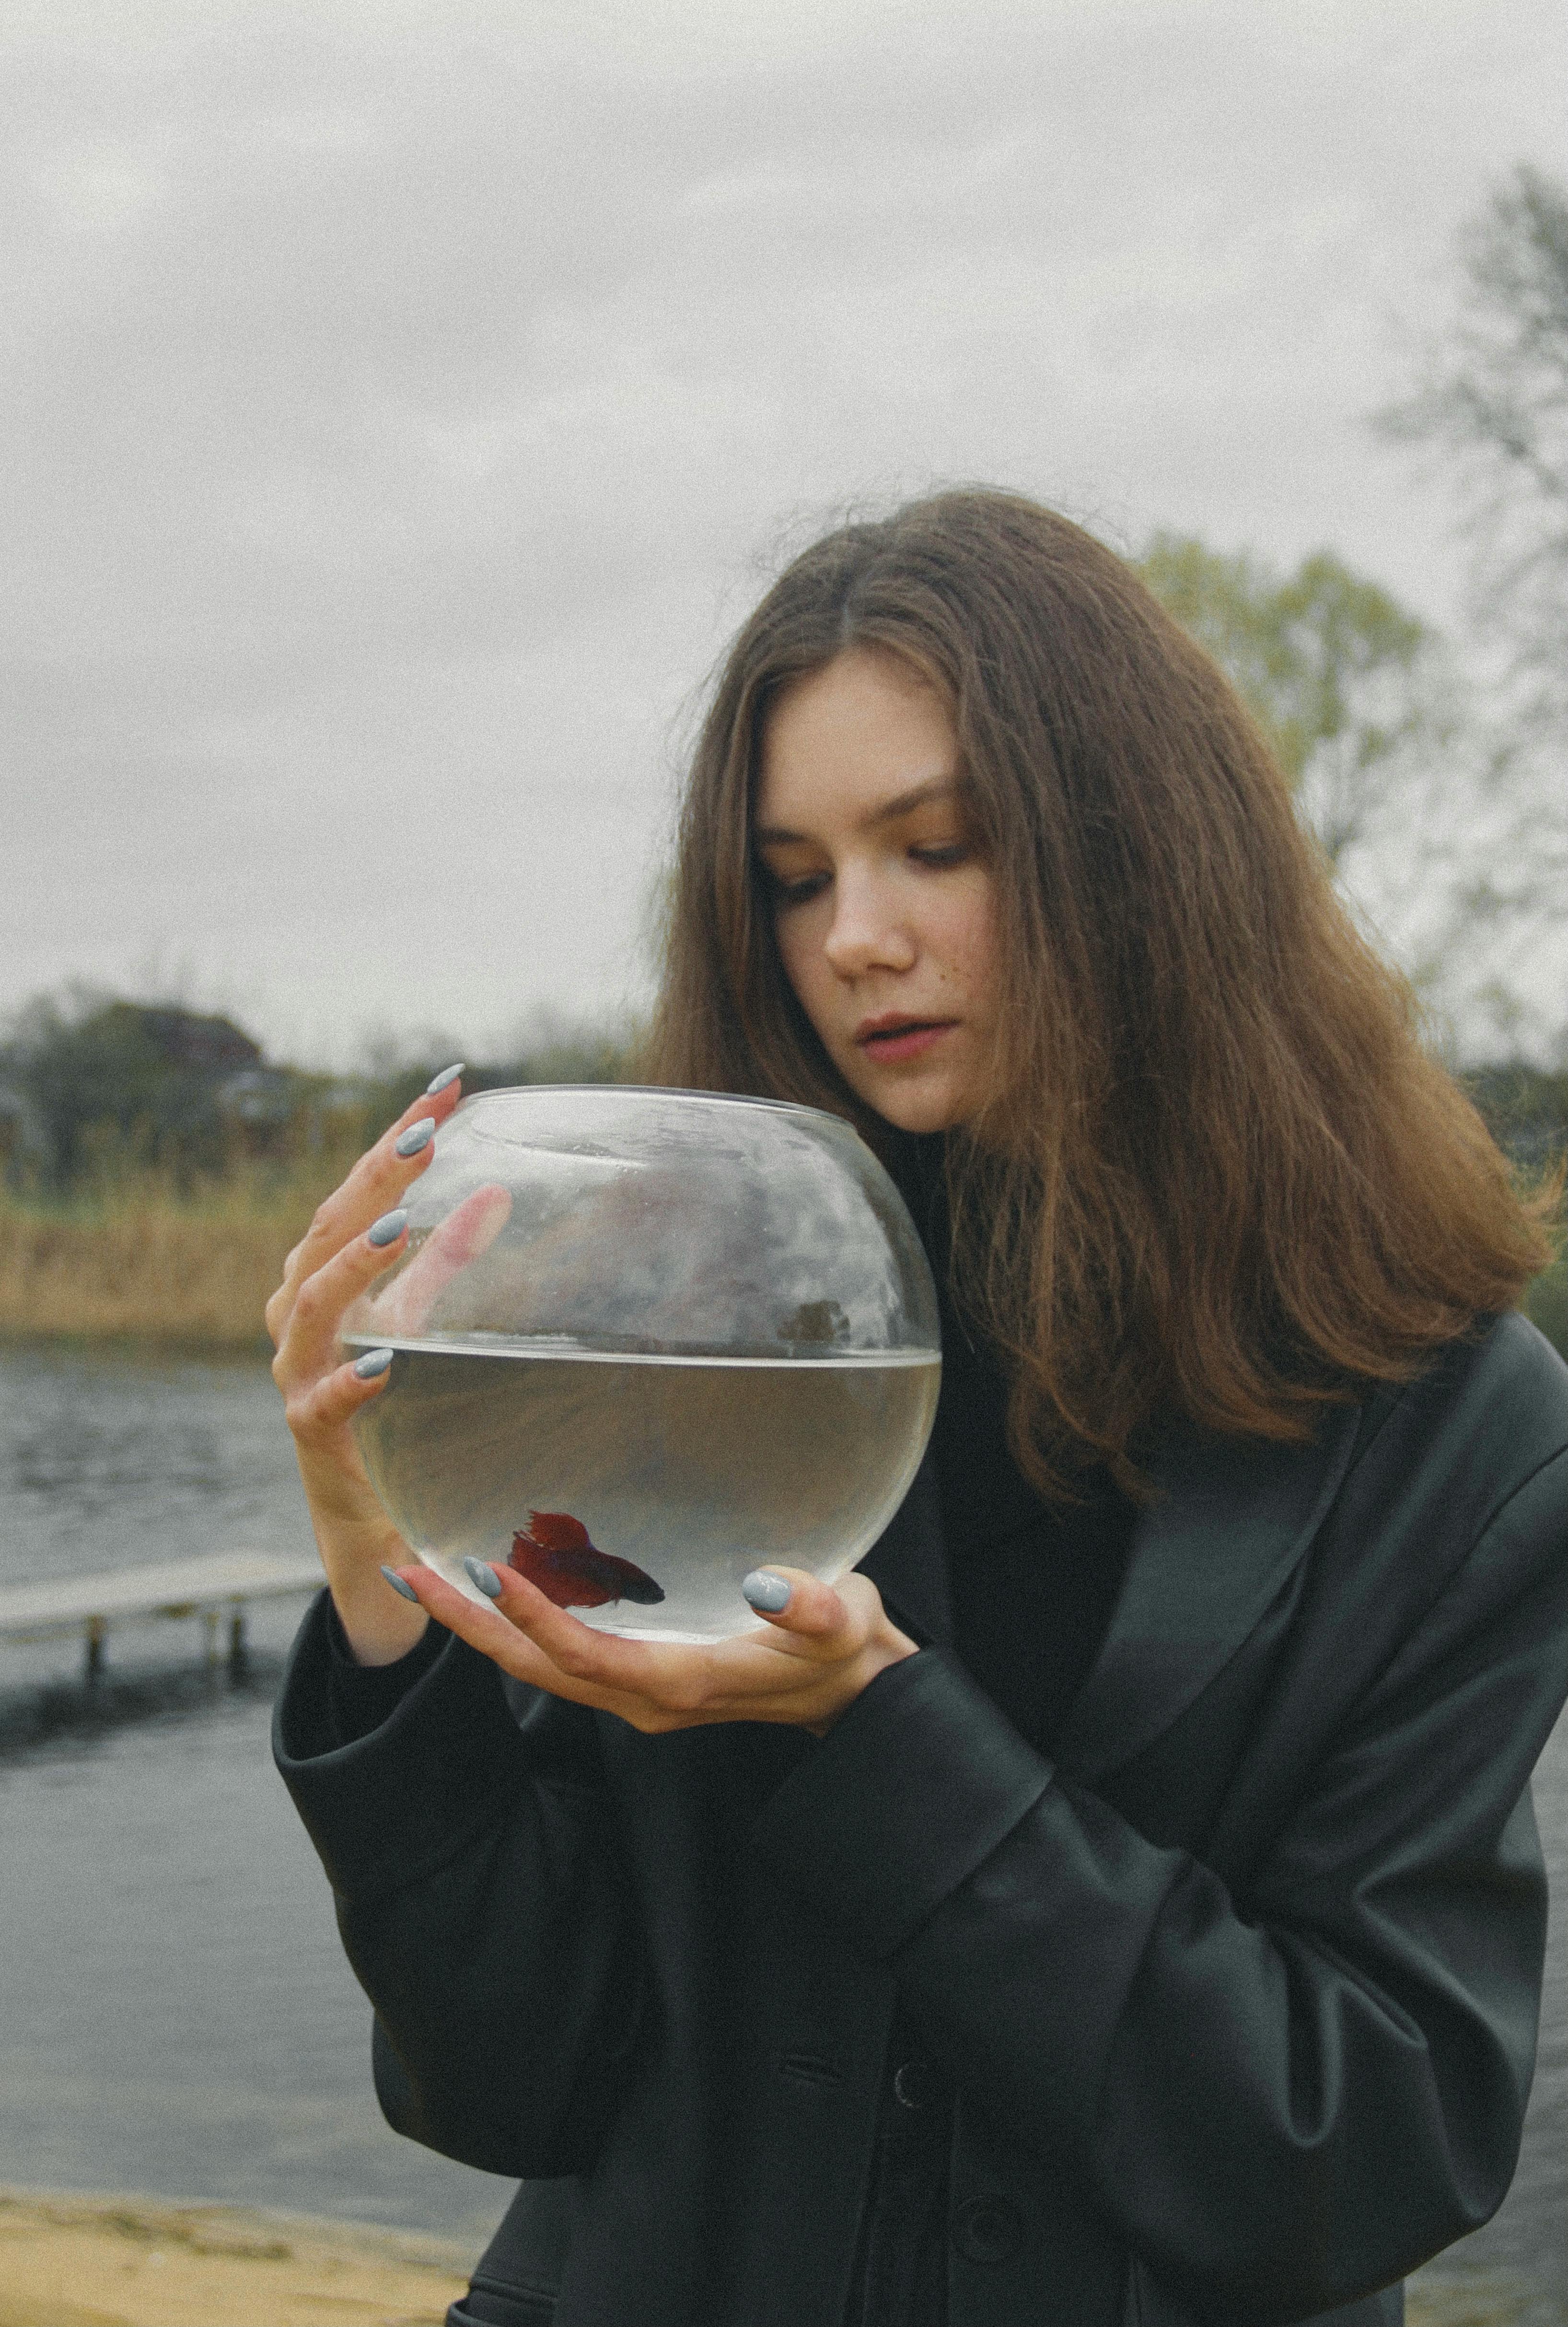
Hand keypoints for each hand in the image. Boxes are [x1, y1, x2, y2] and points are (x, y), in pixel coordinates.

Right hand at [266, 1069, 509, 1663]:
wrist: (371, 1518)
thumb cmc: (393, 1404)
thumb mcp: (426, 1322)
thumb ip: (450, 1261)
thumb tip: (495, 1192)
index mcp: (324, 1275)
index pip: (360, 1191)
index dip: (397, 1137)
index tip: (445, 1086)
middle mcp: (297, 1313)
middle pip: (328, 1229)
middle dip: (374, 1179)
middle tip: (424, 1135)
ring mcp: (296, 1371)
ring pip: (308, 1303)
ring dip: (352, 1264)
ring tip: (398, 1229)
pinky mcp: (309, 1431)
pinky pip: (322, 1399)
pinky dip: (350, 1378)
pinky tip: (385, 1361)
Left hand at [384, 1558, 918, 1735]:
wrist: (853, 1689)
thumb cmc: (846, 1649)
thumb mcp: (845, 1625)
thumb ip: (815, 1609)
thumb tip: (770, 1588)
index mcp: (680, 1685)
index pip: (585, 1656)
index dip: (535, 1617)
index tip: (488, 1570)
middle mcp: (643, 1698)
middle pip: (535, 1668)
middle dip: (470, 1624)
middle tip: (406, 1569)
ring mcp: (635, 1690)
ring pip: (537, 1665)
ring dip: (479, 1624)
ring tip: (419, 1571)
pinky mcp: (637, 1674)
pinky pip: (558, 1654)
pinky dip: (515, 1621)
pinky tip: (488, 1580)